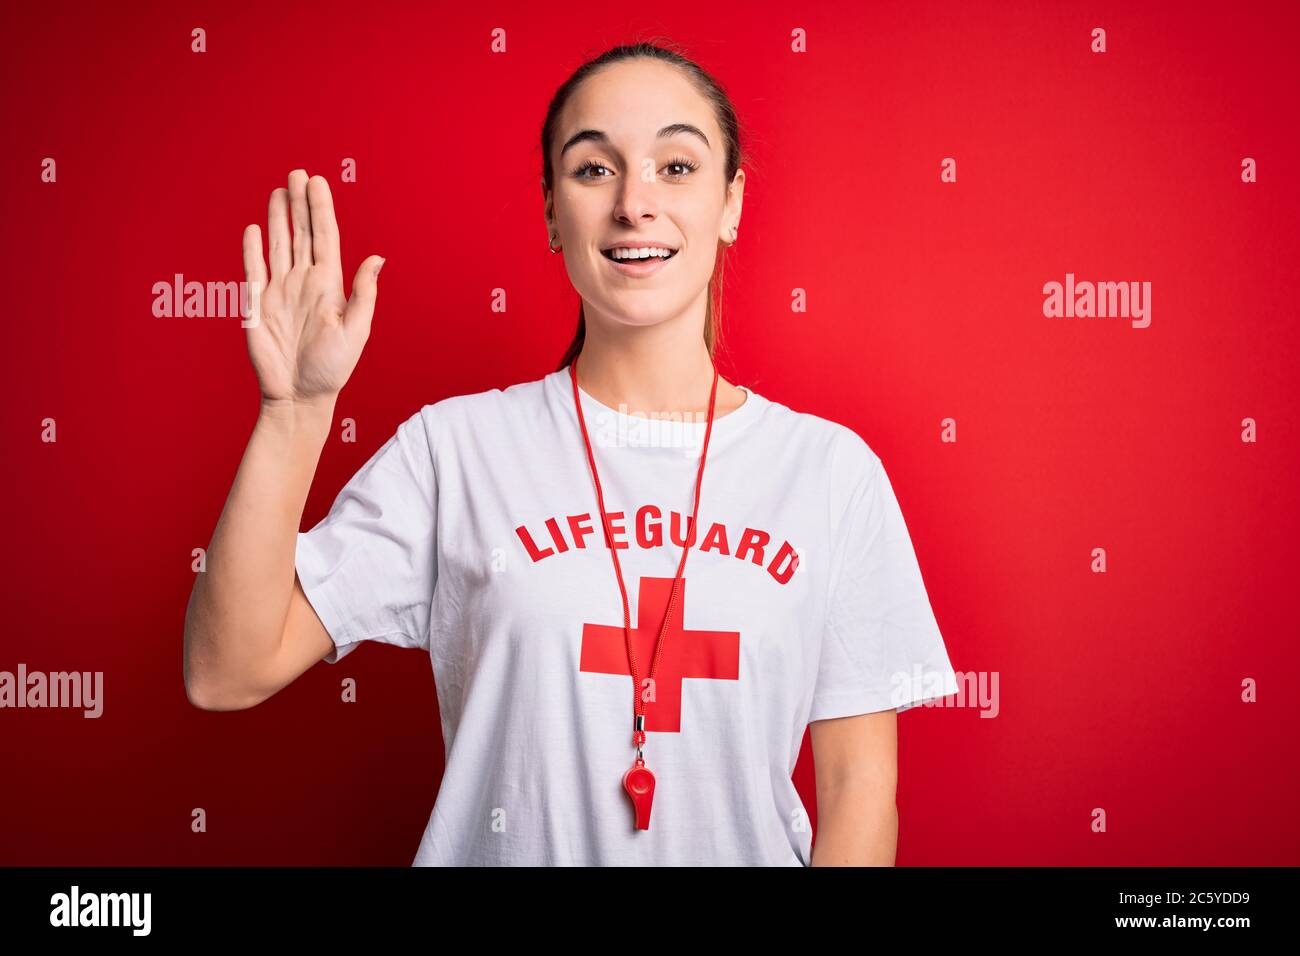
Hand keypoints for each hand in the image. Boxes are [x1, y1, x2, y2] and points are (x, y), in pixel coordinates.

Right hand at [242, 169, 383, 405]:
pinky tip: (256, 228)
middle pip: (302, 234)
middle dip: (301, 204)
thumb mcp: (355, 331)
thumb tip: (377, 259)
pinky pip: (254, 269)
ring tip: (280, 190)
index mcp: (329, 286)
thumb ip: (363, 294)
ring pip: (280, 245)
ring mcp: (281, 291)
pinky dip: (253, 249)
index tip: (318, 182)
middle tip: (298, 173)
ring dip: (280, 218)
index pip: (325, 238)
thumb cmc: (332, 369)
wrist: (299, 395)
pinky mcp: (259, 305)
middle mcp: (304, 283)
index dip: (321, 209)